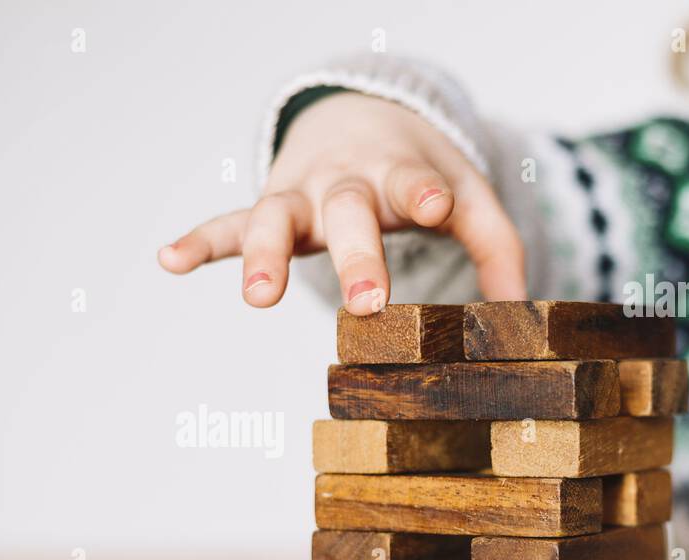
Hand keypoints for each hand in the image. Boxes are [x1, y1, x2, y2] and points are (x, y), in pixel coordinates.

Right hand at [158, 91, 526, 313]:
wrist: (359, 119)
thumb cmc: (415, 171)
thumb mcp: (464, 194)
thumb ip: (495, 245)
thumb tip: (520, 311)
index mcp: (399, 174)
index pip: (413, 180)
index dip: (424, 192)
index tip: (433, 207)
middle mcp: (346, 183)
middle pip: (347, 212)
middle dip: (355, 255)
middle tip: (367, 301)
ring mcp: (300, 195)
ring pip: (276, 217)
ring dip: (265, 255)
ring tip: (258, 297)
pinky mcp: (268, 207)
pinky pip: (228, 224)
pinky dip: (199, 241)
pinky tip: (169, 259)